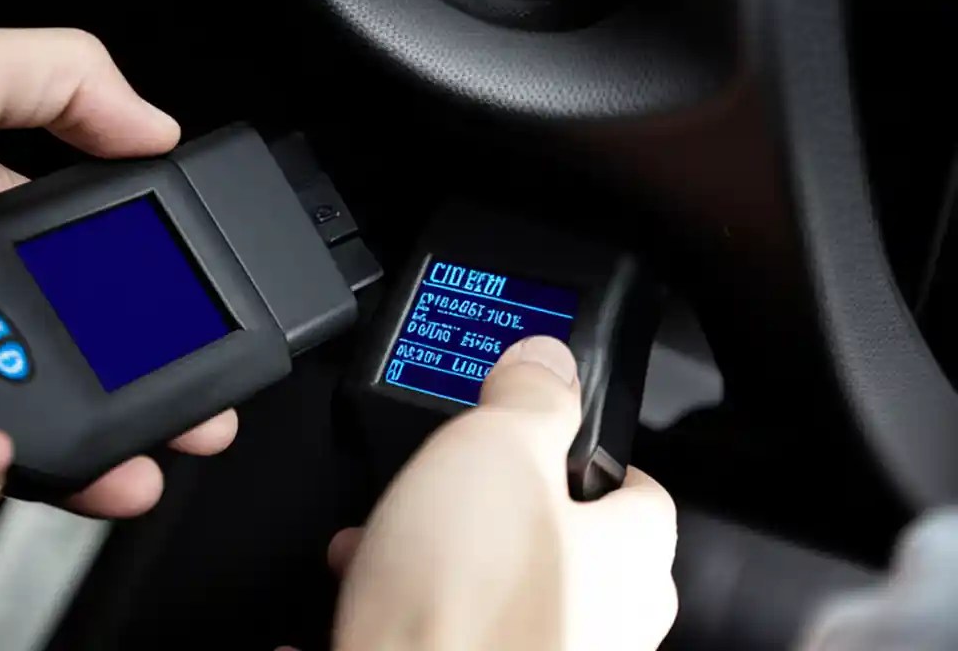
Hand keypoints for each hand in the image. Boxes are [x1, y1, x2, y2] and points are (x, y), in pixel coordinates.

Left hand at [0, 22, 237, 521]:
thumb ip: (63, 78)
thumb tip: (156, 121)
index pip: (99, 265)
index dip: (156, 300)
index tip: (206, 320)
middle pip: (77, 358)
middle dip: (146, 398)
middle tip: (197, 422)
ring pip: (23, 426)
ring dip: (83, 460)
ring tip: (128, 472)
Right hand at [330, 337, 677, 650]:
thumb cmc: (466, 611)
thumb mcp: (497, 450)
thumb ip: (531, 397)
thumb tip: (547, 360)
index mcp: (628, 559)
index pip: (639, 491)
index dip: (582, 454)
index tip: (538, 436)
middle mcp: (601, 625)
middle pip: (546, 544)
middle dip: (471, 513)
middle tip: (424, 496)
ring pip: (483, 596)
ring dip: (420, 568)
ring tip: (361, 557)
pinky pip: (435, 642)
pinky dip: (392, 626)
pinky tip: (344, 623)